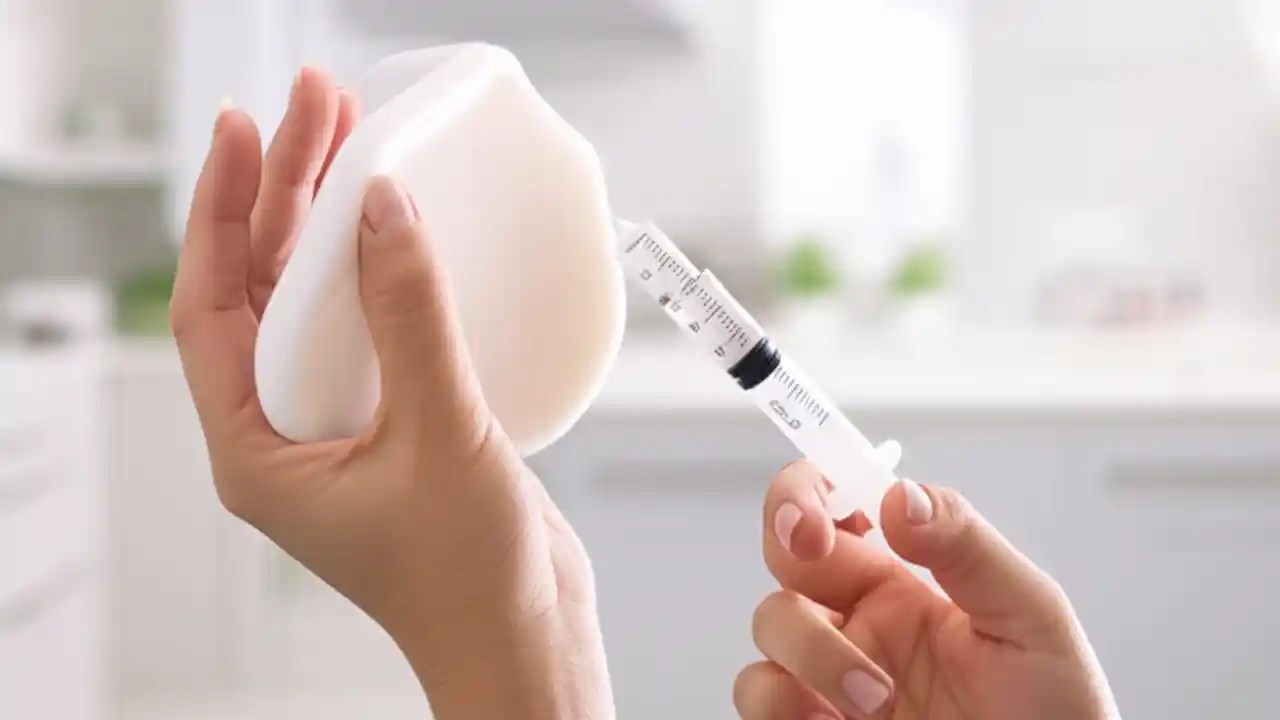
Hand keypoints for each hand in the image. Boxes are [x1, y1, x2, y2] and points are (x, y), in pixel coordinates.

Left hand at [172, 67, 612, 719]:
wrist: (527, 640)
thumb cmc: (467, 583)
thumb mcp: (438, 435)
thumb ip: (409, 318)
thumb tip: (383, 209)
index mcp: (256, 450)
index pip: (210, 308)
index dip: (221, 212)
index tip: (244, 136)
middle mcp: (286, 432)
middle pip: (264, 289)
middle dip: (287, 195)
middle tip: (320, 112)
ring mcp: (339, 426)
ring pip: (320, 303)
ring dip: (337, 225)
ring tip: (359, 142)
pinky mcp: (395, 422)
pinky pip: (373, 327)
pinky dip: (385, 271)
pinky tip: (408, 228)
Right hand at [734, 462, 1118, 718]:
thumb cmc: (1057, 717)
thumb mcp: (1030, 616)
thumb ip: (966, 546)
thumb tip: (900, 496)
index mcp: (900, 584)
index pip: (836, 509)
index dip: (809, 489)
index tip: (818, 508)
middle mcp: (855, 625)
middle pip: (786, 553)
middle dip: (788, 534)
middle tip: (812, 545)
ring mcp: (826, 680)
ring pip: (769, 627)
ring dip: (813, 652)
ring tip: (879, 701)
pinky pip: (758, 699)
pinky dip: (784, 705)